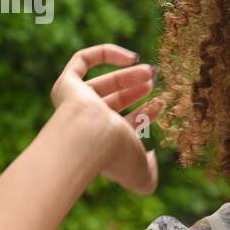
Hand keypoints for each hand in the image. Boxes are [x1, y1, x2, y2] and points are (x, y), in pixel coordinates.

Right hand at [49, 43, 165, 194]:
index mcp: (103, 144)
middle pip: (114, 101)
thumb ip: (150, 172)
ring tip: (151, 71)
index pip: (125, 124)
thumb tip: (150, 156)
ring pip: (102, 83)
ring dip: (130, 75)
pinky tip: (130, 57)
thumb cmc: (116, 157)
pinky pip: (82, 61)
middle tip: (155, 81)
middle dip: (137, 90)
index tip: (163, 102)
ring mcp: (75, 104)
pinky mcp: (66, 84)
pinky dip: (106, 53)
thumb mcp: (142, 175)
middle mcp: (87, 124)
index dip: (147, 112)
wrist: (89, 139)